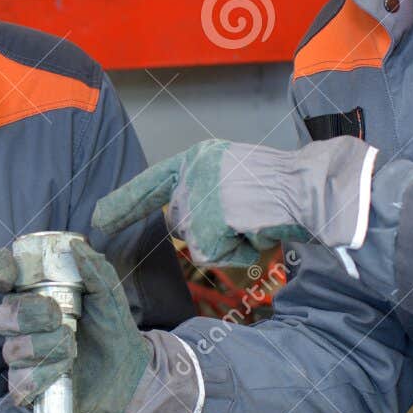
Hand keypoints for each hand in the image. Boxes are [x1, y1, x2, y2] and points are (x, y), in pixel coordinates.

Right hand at [0, 236, 151, 412]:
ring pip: (12, 349)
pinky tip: (62, 372)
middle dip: (31, 314)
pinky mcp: (27, 387)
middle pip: (4, 314)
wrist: (128, 378)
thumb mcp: (112, 300)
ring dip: (46, 348)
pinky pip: (18, 382)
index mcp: (37, 296)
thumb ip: (98, 272)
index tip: (8, 278)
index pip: (2, 276)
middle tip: (58, 318)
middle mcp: (23, 325)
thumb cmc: (114, 334)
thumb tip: (77, 245)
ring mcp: (23, 357)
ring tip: (72, 350)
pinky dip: (43, 376)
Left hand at [90, 137, 377, 266]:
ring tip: (258, 222)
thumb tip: (185, 226)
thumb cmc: (288, 188)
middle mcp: (193, 170)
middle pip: (182, 223)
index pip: (151, 182)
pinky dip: (238, 253)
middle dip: (212, 234)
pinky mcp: (208, 218)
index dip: (124, 203)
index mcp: (200, 157)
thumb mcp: (237, 179)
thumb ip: (209, 195)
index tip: (98, 218)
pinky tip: (258, 230)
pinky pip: (214, 255)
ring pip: (198, 244)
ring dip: (230, 244)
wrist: (314, 188)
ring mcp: (200, 194)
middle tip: (249, 220)